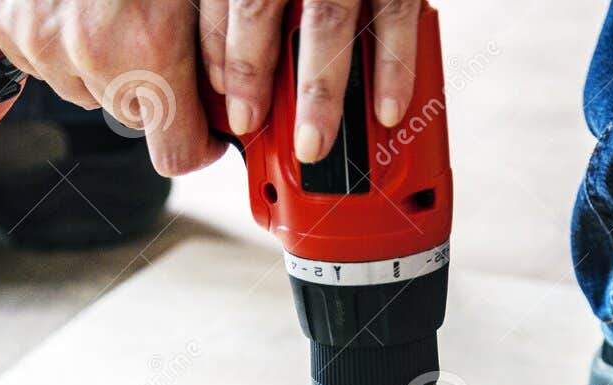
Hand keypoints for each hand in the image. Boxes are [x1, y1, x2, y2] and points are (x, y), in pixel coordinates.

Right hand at [0, 0, 226, 175]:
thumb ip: (226, 50)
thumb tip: (239, 109)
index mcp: (148, 47)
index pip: (177, 155)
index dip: (198, 146)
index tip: (206, 132)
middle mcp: (88, 54)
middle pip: (129, 117)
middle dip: (149, 87)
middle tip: (157, 27)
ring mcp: (37, 41)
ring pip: (84, 90)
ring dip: (101, 63)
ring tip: (111, 6)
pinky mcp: (3, 25)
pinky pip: (42, 62)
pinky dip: (59, 42)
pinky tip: (72, 2)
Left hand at [199, 0, 421, 162]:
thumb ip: (261, 5)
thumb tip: (233, 71)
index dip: (215, 48)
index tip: (218, 92)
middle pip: (260, 6)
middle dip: (251, 71)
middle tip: (248, 122)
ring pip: (327, 21)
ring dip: (318, 89)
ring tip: (311, 141)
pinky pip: (397, 17)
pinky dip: (392, 69)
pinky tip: (386, 112)